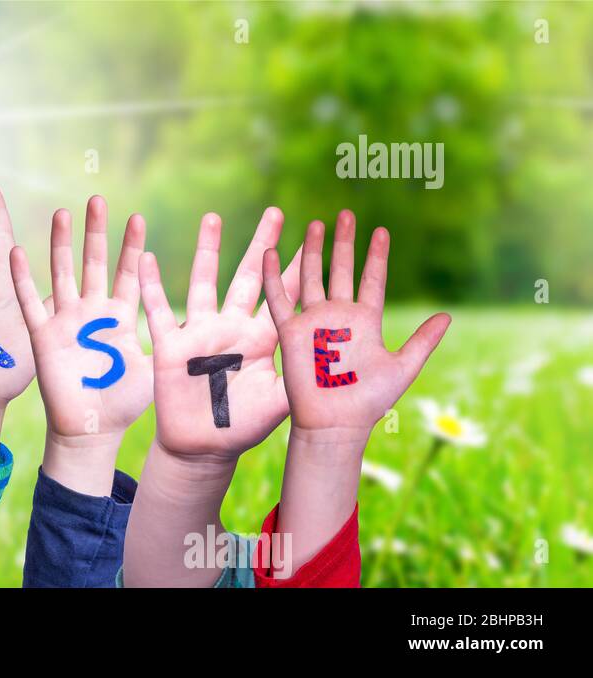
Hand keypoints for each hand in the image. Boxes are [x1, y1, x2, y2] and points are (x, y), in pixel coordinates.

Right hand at [9, 197, 150, 494]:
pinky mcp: (44, 337)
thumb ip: (173, 341)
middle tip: (98, 199)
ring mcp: (66, 321)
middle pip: (94, 263)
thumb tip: (211, 325)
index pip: (127, 272)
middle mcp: (92, 312)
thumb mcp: (157, 366)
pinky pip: (31, 304)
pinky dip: (23, 279)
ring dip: (61, 244)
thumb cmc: (124, 401)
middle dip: (96, 232)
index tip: (137, 216)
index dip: (131, 246)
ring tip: (62, 213)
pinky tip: (16, 252)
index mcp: (119, 315)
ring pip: (62, 273)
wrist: (91, 430)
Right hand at [139, 208, 301, 459]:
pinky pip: (159, 310)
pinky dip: (152, 286)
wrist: (203, 448)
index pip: (283, 296)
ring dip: (209, 250)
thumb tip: (332, 361)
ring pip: (205, 282)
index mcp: (261, 339)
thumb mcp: (280, 402)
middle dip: (261, 244)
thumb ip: (299, 377)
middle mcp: (232, 327)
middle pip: (248, 277)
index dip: (297, 269)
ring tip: (213, 217)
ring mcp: (201, 333)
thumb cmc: (244, 427)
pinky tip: (148, 258)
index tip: (314, 238)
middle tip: (276, 211)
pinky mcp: (171, 345)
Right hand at [262, 210, 450, 434]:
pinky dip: (274, 276)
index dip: (376, 256)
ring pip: (311, 277)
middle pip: (341, 270)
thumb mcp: (403, 367)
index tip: (381, 231)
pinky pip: (280, 299)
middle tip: (346, 214)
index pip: (372, 280)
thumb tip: (448, 316)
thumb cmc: (368, 401)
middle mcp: (339, 316)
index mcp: (366, 321)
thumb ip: (423, 340)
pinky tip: (271, 253)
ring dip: (312, 251)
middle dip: (343, 243)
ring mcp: (314, 322)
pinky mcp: (291, 332)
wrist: (334, 423)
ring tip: (314, 224)